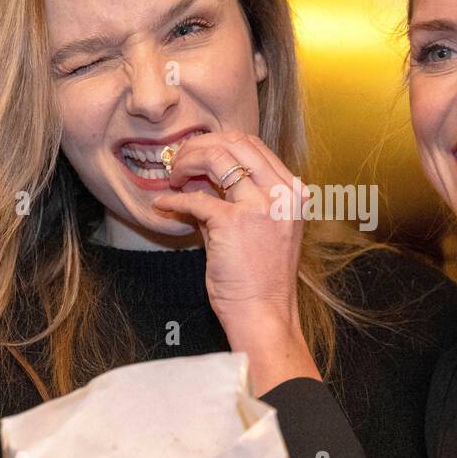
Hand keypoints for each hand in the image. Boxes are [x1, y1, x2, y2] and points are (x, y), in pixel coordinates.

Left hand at [153, 131, 321, 394]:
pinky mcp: (233, 223)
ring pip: (218, 158)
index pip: (254, 147)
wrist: (264, 313)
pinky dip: (174, 200)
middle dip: (201, 146)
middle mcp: (282, 193)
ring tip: (174, 177)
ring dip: (188, 162)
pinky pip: (195, 199)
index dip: (220, 144)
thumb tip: (200, 180)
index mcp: (292, 192)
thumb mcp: (262, 229)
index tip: (198, 155)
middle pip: (237, 143)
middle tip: (180, 161)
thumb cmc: (262, 278)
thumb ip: (237, 200)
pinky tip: (164, 205)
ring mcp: (261, 206)